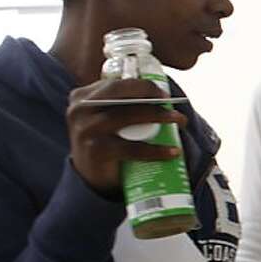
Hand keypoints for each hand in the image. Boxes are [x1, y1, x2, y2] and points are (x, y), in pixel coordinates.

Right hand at [66, 78, 187, 195]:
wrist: (91, 177)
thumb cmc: (107, 141)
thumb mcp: (106, 118)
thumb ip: (120, 103)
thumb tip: (161, 93)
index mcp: (83, 97)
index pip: (116, 84)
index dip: (143, 85)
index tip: (165, 93)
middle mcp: (80, 109)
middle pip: (119, 92)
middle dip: (150, 93)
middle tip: (172, 103)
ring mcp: (86, 130)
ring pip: (127, 116)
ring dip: (159, 116)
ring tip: (180, 121)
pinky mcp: (96, 151)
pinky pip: (132, 148)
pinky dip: (156, 150)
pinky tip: (173, 151)